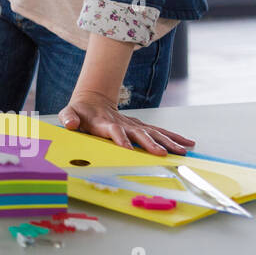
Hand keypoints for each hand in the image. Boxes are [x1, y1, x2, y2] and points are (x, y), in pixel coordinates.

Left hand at [59, 90, 194, 155]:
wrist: (93, 100)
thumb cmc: (80, 111)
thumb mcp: (70, 112)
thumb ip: (68, 117)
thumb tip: (69, 124)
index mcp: (105, 123)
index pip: (114, 131)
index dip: (120, 138)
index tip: (127, 148)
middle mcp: (123, 123)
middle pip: (138, 133)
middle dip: (150, 143)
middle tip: (161, 154)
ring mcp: (134, 125)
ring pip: (153, 132)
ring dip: (168, 141)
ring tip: (182, 151)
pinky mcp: (141, 127)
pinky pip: (159, 132)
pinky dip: (174, 137)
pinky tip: (187, 144)